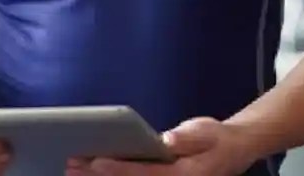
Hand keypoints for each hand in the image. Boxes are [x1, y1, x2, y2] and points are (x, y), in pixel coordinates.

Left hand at [65, 117, 260, 175]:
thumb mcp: (205, 132)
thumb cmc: (216, 139)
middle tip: (71, 166)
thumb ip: (185, 138)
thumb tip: (164, 141)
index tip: (95, 162)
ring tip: (72, 170)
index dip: (118, 169)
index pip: (145, 174)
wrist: (231, 151)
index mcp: (183, 175)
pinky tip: (91, 172)